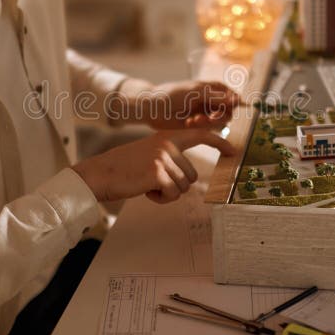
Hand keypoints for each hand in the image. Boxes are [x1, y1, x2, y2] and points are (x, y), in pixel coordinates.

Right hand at [72, 129, 235, 203]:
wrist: (100, 173)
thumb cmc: (123, 167)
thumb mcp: (149, 153)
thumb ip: (169, 158)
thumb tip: (189, 176)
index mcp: (166, 137)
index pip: (200, 135)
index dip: (219, 143)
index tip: (233, 151)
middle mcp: (167, 145)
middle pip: (192, 175)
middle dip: (176, 185)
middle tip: (153, 182)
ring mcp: (163, 158)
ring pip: (183, 187)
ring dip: (167, 193)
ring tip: (147, 185)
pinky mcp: (158, 174)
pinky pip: (173, 194)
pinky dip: (161, 199)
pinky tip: (146, 191)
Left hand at [125, 80, 238, 129]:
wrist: (154, 108)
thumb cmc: (173, 94)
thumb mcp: (196, 92)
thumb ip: (217, 97)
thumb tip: (239, 99)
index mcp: (214, 88)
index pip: (233, 97)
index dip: (232, 104)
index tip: (224, 109)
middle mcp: (213, 100)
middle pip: (229, 111)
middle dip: (219, 116)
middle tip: (208, 118)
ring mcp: (207, 113)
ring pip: (220, 122)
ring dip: (209, 122)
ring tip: (193, 120)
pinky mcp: (200, 125)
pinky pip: (209, 129)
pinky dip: (200, 127)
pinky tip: (188, 123)